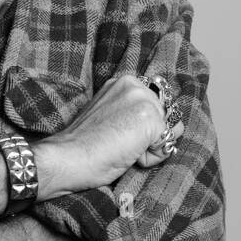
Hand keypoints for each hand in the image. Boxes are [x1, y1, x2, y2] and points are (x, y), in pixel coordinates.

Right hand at [38, 74, 175, 190]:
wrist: (68, 158)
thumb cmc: (84, 145)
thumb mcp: (110, 116)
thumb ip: (133, 112)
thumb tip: (171, 126)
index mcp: (122, 82)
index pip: (155, 104)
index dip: (142, 126)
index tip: (118, 133)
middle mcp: (134, 84)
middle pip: (165, 116)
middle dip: (150, 135)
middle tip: (119, 143)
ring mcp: (143, 99)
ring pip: (168, 129)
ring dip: (151, 145)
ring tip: (124, 148)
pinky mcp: (150, 119)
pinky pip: (166, 145)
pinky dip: (151, 158)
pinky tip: (128, 155)